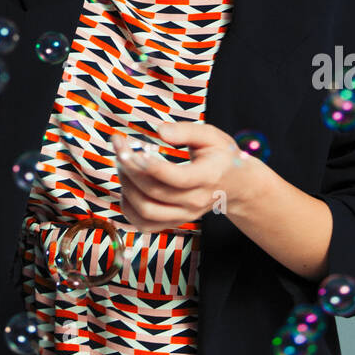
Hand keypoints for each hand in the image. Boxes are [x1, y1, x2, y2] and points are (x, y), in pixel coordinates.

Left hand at [111, 120, 249, 230]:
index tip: (134, 150)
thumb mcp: (211, 136)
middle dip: (130, 168)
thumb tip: (160, 130)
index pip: (178, 178)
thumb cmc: (220, 156)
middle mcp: (195, 201)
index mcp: (207, 177)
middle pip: (155, 192)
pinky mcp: (173, 222)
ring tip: (123, 163)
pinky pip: (144, 224)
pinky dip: (128, 207)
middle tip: (120, 146)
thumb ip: (186, 131)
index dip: (153, 167)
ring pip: (146, 211)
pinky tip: (127, 186)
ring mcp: (184, 215)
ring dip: (127, 186)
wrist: (234, 185)